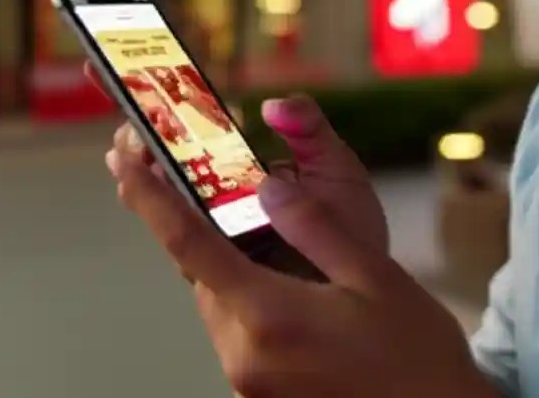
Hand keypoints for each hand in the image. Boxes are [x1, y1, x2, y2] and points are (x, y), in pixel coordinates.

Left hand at [89, 66, 494, 396]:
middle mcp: (244, 353)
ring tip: (272, 247)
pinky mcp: (259, 394)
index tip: (123, 164)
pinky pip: (238, 333)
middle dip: (204, 232)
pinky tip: (290, 293)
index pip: (188, 244)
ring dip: (229, 271)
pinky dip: (249, 302)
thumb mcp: (374, 274)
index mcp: (268, 315)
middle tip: (218, 192)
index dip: (149, 199)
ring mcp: (248, 381)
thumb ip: (314, 226)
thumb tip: (266, 185)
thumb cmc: (415, 352)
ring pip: (219, 305)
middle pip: (202, 276)